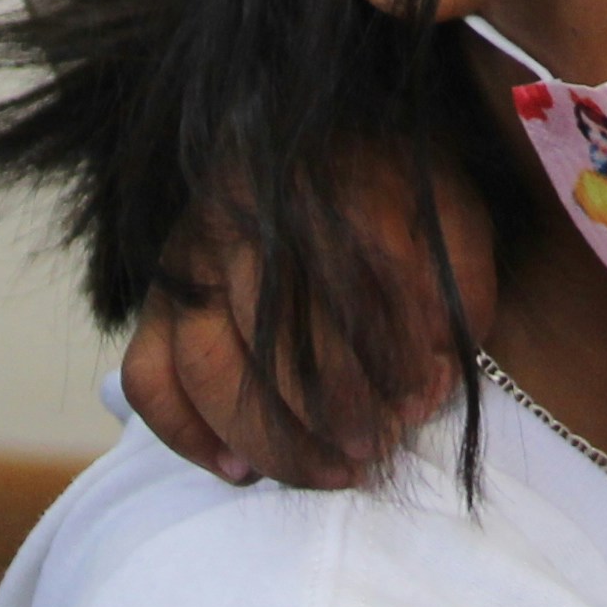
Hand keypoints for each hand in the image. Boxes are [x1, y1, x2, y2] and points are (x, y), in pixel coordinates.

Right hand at [116, 147, 498, 489]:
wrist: (316, 134)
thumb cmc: (398, 187)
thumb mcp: (452, 212)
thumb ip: (459, 285)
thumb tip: (431, 377)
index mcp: (317, 183)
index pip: (345, 283)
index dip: (386, 356)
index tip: (418, 403)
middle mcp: (241, 217)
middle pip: (271, 334)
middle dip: (329, 412)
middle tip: (373, 452)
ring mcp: (190, 259)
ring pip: (205, 366)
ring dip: (268, 438)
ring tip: (330, 472)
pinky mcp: (162, 296)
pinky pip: (148, 377)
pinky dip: (185, 434)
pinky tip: (241, 469)